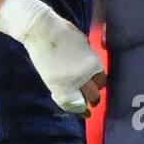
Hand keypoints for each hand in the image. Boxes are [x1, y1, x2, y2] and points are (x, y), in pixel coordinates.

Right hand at [0, 0, 106, 117]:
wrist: (42, 31)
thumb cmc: (61, 31)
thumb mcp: (82, 42)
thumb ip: (87, 56)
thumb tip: (87, 64)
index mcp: (93, 63)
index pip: (102, 81)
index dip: (98, 85)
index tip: (96, 88)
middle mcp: (84, 75)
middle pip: (94, 94)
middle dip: (93, 98)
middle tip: (92, 102)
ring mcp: (70, 82)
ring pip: (83, 101)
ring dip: (84, 106)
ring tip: (85, 110)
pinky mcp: (55, 86)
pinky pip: (68, 104)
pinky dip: (73, 109)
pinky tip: (78, 112)